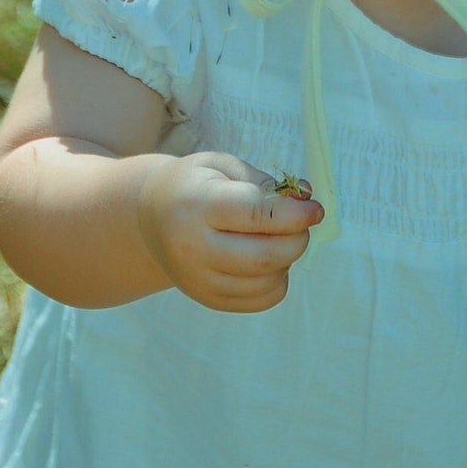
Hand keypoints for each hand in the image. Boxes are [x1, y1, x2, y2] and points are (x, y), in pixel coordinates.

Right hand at [137, 151, 323, 312]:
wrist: (150, 217)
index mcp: (197, 204)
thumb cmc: (195, 185)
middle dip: (298, 239)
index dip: (296, 214)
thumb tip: (306, 199)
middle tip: (302, 224)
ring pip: (266, 281)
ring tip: (279, 238)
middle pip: (265, 255)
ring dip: (288, 260)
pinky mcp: (207, 298)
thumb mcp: (224, 167)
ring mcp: (198, 279)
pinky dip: (277, 281)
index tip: (316, 209)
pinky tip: (268, 260)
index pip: (257, 215)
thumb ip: (265, 182)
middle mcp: (193, 247)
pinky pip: (259, 300)